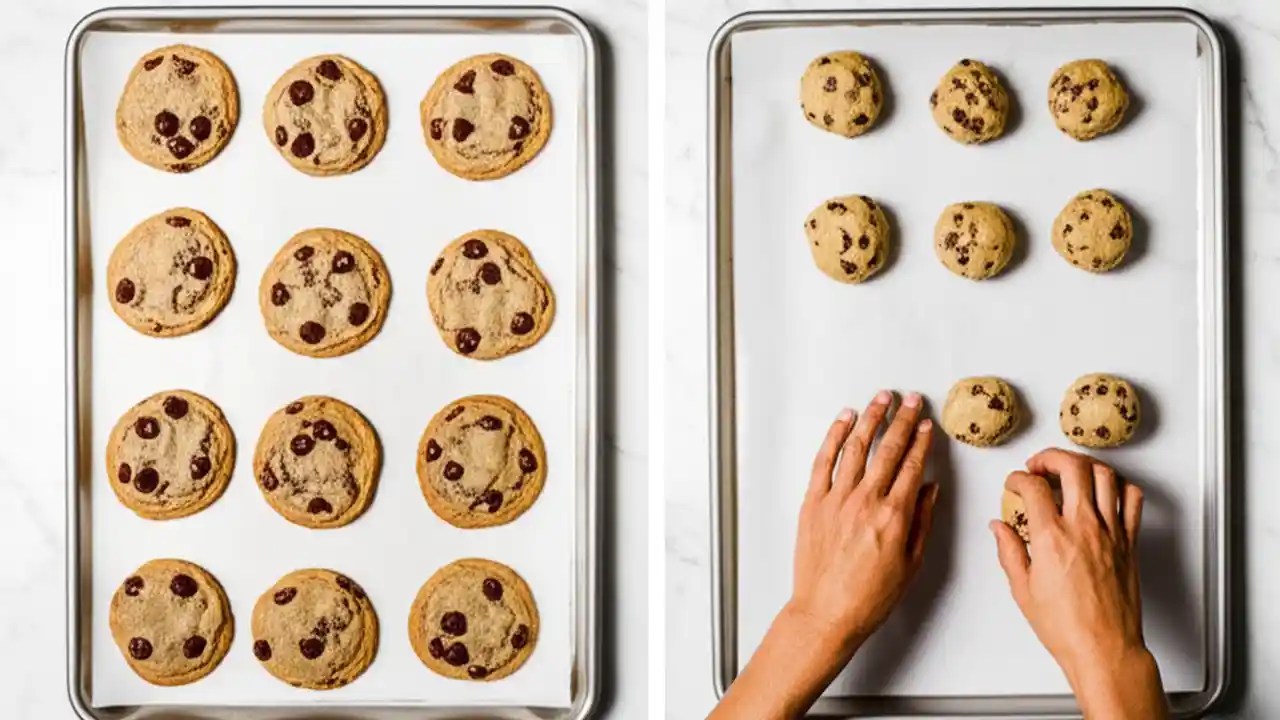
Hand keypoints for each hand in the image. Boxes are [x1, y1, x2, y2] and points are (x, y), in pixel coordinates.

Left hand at [789, 390, 938, 648]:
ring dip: (871, 418)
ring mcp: (837, 498)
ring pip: (857, 447)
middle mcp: (866, 501)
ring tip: (882, 398)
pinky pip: (824, 460)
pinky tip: (845, 419)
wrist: (826, 612)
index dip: (922, 441)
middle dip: (902, 420)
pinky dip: (835, 436)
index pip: (912, 466)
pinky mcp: (813, 502)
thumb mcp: (911, 562)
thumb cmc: (869, 596)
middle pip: (888, 449)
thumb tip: (929, 488)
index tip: (927, 424)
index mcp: (894, 516)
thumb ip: (922, 521)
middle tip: (912, 400)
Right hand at [991, 448, 1166, 718]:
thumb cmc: (1066, 626)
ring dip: (1083, 465)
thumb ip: (1009, 551)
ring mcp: (1110, 532)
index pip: (1032, 487)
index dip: (1018, 478)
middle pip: (1071, 467)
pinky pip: (1132, 500)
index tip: (1014, 484)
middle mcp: (1083, 528)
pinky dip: (1120, 485)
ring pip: (1104, 475)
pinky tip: (1105, 490)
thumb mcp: (1022, 589)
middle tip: (1039, 465)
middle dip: (1050, 457)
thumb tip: (999, 529)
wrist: (1104, 648)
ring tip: (1070, 471)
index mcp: (1051, 538)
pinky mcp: (1129, 542)